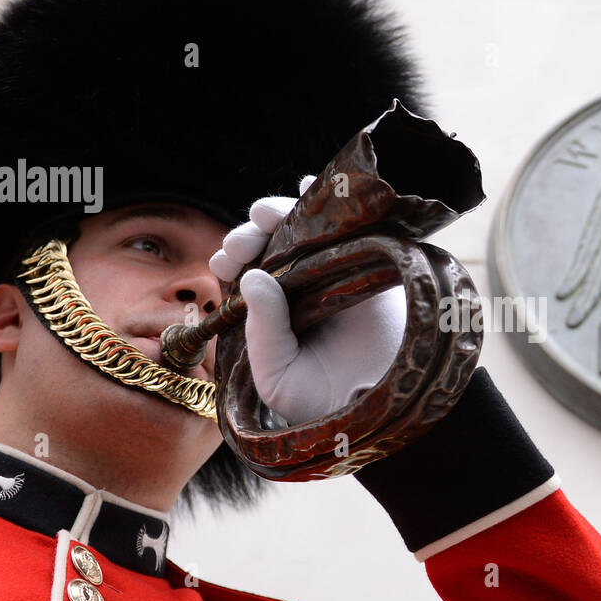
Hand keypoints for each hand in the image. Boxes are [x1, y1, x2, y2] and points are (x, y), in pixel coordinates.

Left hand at [209, 175, 406, 425]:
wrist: (376, 412)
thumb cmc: (321, 403)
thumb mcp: (277, 375)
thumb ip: (263, 332)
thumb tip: (254, 277)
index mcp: (273, 312)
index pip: (247, 272)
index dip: (233, 259)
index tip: (225, 262)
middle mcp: (302, 287)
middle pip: (271, 246)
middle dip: (249, 236)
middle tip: (242, 243)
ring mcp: (336, 273)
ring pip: (305, 230)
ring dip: (280, 215)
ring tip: (266, 215)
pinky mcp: (371, 266)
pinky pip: (351, 227)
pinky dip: (331, 203)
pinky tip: (311, 189)